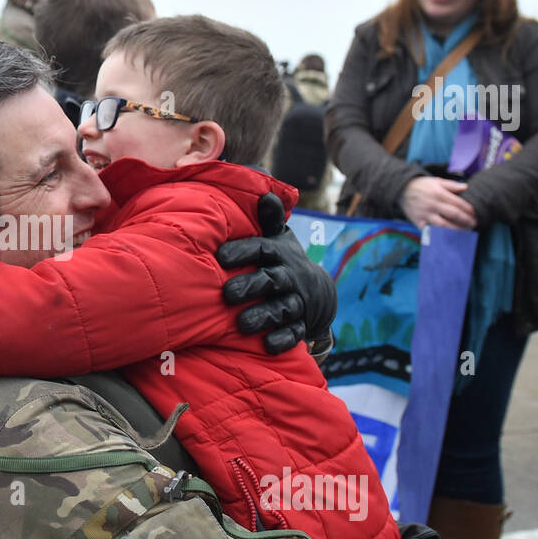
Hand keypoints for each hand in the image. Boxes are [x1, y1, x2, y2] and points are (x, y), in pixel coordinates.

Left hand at [216, 192, 336, 354]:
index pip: (262, 249)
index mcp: (279, 255)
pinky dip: (282, 340)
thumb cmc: (283, 262)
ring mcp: (296, 304)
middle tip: (226, 294)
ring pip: (282, 310)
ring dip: (263, 317)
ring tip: (242, 324)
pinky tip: (267, 345)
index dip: (242, 251)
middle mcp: (289, 278)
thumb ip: (269, 219)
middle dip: (250, 287)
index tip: (220, 256)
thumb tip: (265, 193)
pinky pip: (294, 335)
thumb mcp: (279, 239)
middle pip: (271, 281)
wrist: (317, 294)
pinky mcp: (300, 327)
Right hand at [399, 177, 476, 229]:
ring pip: (443, 225)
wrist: (401, 190)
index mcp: (439, 193)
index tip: (475, 214)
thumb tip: (466, 187)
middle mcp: (432, 205)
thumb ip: (452, 185)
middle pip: (453, 215)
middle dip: (466, 221)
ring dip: (456, 230)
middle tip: (474, 224)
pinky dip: (440, 235)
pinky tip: (448, 237)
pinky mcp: (418, 222)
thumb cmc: (422, 186)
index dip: (468, 210)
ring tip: (464, 232)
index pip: (458, 203)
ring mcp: (425, 215)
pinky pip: (430, 231)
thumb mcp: (436, 181)